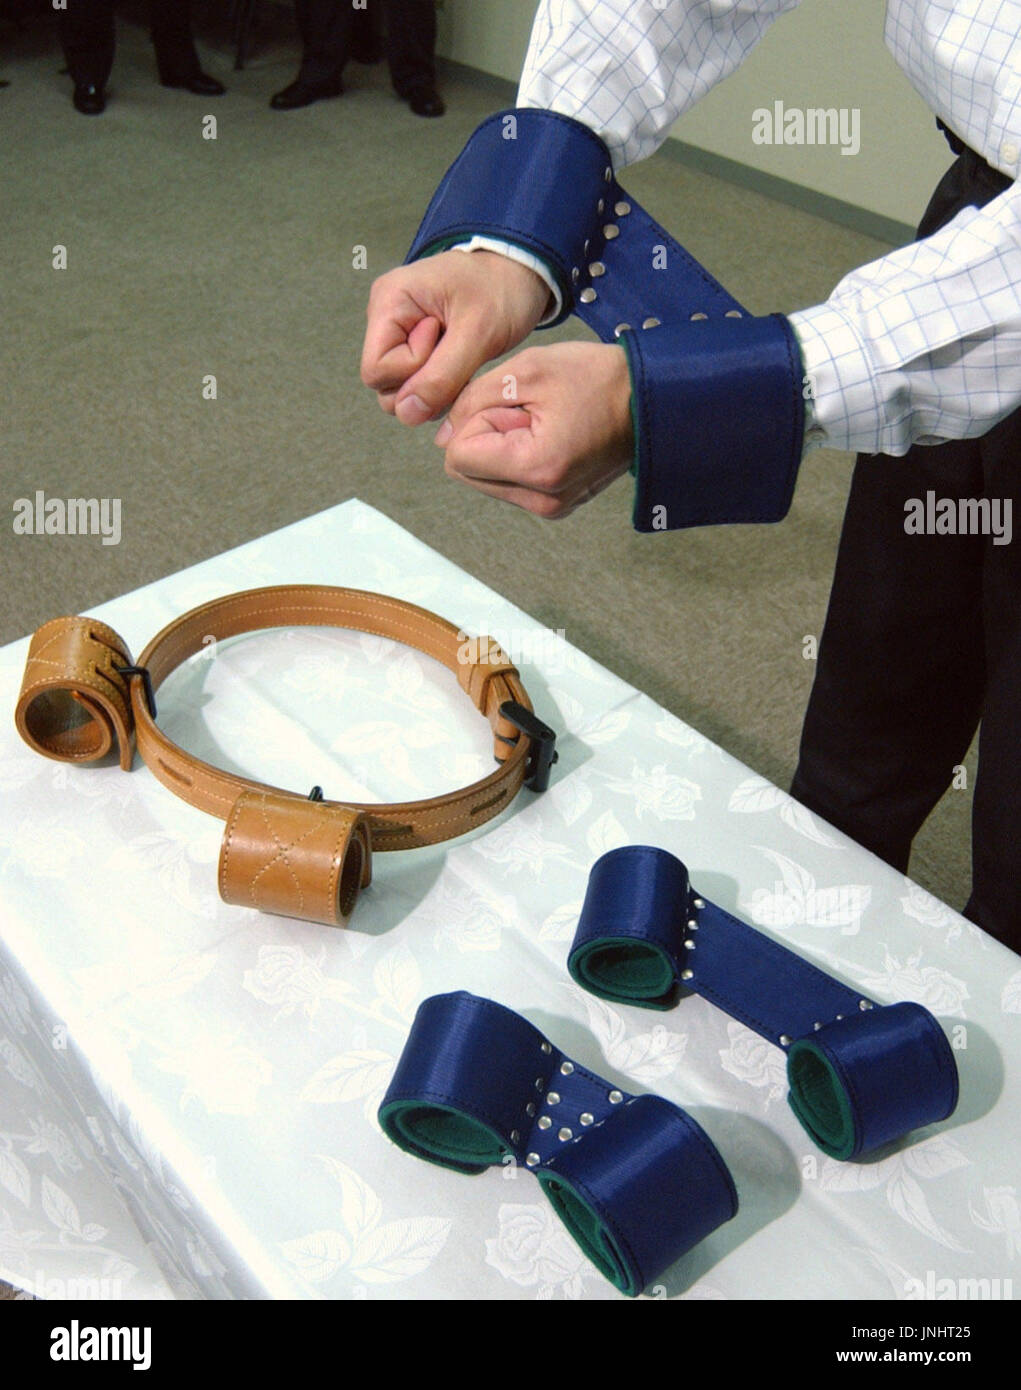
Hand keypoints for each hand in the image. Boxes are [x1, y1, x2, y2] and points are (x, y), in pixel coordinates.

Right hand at [360, 249, 551, 424]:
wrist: (518, 273)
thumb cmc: (501, 291)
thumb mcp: (477, 334)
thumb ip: (441, 378)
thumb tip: (407, 414)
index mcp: (389, 301)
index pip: (376, 370)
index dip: (413, 371)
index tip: (447, 342)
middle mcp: (384, 316)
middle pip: (384, 384)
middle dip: (424, 385)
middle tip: (459, 357)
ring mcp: (397, 331)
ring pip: (400, 389)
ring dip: (434, 388)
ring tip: (461, 358)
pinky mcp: (412, 343)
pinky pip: (416, 383)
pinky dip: (440, 383)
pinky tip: (459, 362)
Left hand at [433, 342, 633, 518]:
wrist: (650, 400)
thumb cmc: (598, 379)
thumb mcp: (526, 370)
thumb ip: (472, 401)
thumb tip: (443, 436)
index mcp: (535, 467)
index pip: (458, 455)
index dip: (474, 420)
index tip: (513, 404)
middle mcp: (542, 499)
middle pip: (467, 471)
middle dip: (486, 435)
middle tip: (529, 412)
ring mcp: (551, 507)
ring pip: (486, 478)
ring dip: (501, 446)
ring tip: (543, 422)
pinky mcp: (557, 505)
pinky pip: (510, 482)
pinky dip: (518, 457)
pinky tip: (550, 435)